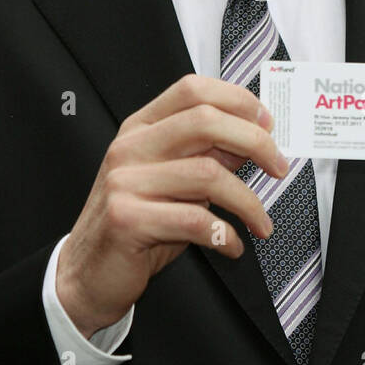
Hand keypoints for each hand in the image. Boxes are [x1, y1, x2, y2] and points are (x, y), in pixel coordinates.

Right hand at [56, 73, 286, 337]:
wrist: (86, 274)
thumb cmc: (136, 225)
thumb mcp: (172, 182)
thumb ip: (206, 156)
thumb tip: (254, 138)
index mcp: (140, 129)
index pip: (192, 90)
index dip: (237, 101)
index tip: (268, 123)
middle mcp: (130, 148)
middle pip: (205, 121)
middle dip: (255, 143)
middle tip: (278, 168)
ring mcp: (124, 182)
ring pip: (208, 174)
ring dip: (248, 202)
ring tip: (260, 223)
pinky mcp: (126, 220)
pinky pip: (194, 221)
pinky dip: (224, 235)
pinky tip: (231, 245)